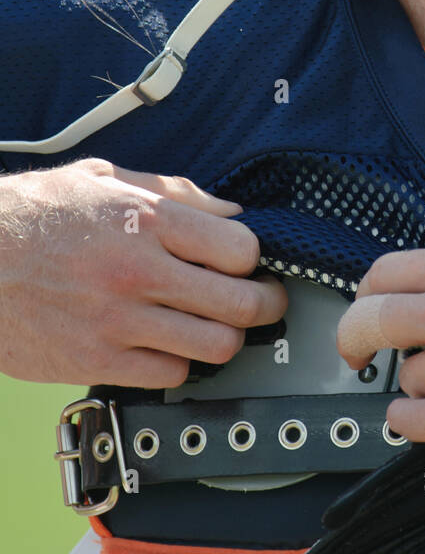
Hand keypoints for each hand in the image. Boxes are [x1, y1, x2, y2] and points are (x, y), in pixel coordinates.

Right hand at [0, 157, 286, 386]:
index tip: (252, 262)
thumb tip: (230, 212)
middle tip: (264, 302)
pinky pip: (169, 374)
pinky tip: (170, 345)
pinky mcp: (95, 359)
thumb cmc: (31, 215)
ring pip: (214, 346)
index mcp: (148, 220)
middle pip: (240, 304)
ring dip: (226, 338)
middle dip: (265, 304)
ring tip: (220, 326)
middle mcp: (139, 272)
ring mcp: (118, 320)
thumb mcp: (103, 178)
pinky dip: (180, 364)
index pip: (241, 249)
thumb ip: (174, 193)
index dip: (255, 257)